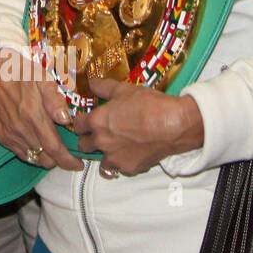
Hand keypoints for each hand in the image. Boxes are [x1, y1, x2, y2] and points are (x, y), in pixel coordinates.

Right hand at [0, 49, 82, 171]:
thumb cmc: (20, 71)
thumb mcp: (42, 78)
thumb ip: (55, 100)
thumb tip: (67, 119)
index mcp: (33, 116)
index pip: (54, 149)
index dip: (69, 161)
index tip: (79, 164)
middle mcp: (20, 130)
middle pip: (45, 159)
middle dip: (60, 161)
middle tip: (68, 153)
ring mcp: (9, 134)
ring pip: (33, 159)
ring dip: (45, 157)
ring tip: (53, 148)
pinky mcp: (1, 135)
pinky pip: (20, 153)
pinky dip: (32, 153)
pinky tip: (37, 142)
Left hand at [75, 78, 203, 175]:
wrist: (175, 125)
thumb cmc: (149, 104)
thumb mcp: (125, 90)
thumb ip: (104, 87)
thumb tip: (91, 83)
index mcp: (97, 122)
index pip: (77, 126)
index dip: (81, 123)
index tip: (86, 121)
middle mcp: (101, 142)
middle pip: (84, 146)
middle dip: (89, 140)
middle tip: (100, 134)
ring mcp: (115, 158)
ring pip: (100, 162)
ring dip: (105, 155)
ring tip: (115, 149)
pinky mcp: (130, 168)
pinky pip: (120, 169)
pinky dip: (123, 163)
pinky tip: (131, 155)